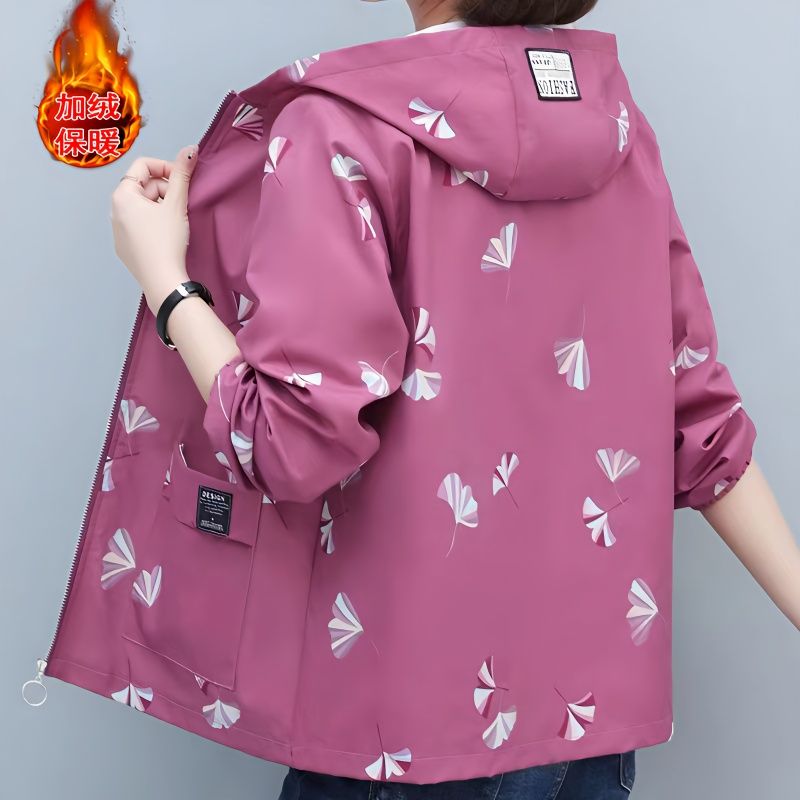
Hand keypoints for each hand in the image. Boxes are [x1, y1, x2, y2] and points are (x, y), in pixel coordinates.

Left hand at [110, 144, 198, 313]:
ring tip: (176, 222)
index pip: (143, 166)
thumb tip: (189, 149)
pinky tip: (167, 236)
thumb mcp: (177, 204)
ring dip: (160, 207)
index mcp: (122, 196)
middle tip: (182, 204)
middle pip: (143, 186)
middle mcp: (114, 210)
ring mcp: (117, 230)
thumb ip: (182, 174)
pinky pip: (139, 225)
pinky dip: (153, 224)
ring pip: (142, 207)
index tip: (183, 178)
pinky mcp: (125, 247)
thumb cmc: (166, 243)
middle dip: (165, 191)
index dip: (167, 167)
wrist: (162, 280)